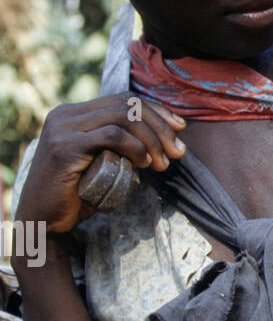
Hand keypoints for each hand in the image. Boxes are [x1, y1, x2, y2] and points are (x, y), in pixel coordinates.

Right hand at [14, 94, 186, 235]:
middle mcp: (66, 115)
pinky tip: (144, 162)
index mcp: (74, 114)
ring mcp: (63, 129)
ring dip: (151, 139)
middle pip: (126, 104)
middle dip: (160, 126)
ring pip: (121, 117)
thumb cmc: (76, 197)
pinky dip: (134, 146)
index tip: (180, 129)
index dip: (156, 110)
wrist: (44, 221)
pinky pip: (110, 136)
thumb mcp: (102, 164)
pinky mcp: (65, 147)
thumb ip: (120, 148)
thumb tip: (163, 141)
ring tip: (162, 163)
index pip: (123, 99)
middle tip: (178, 152)